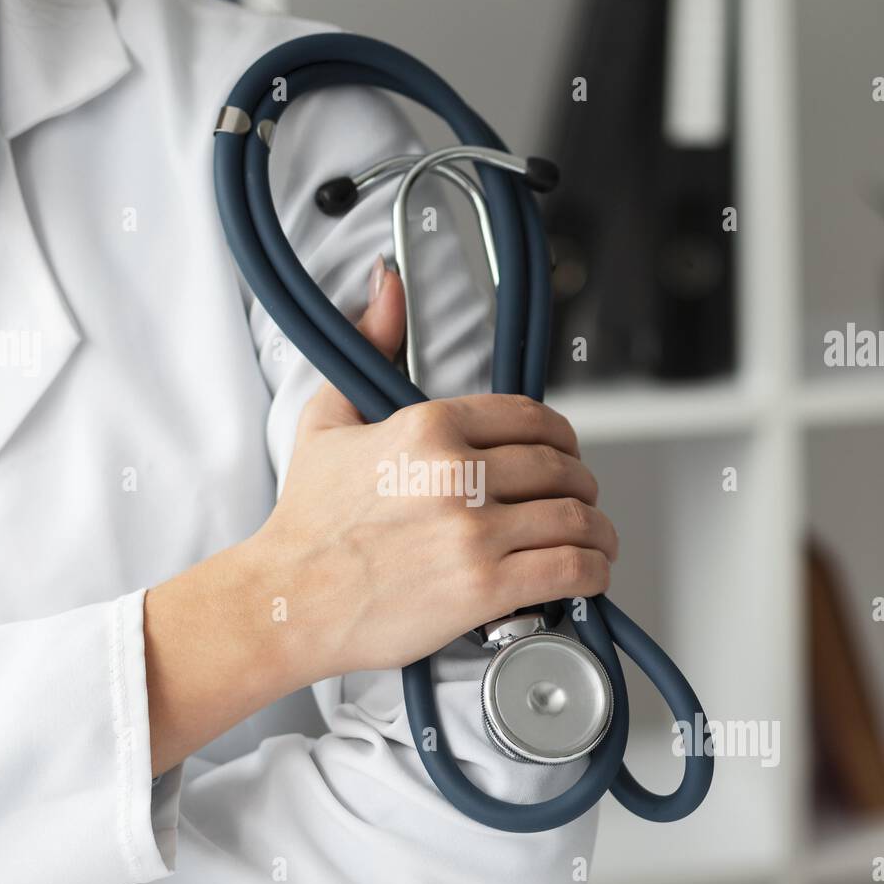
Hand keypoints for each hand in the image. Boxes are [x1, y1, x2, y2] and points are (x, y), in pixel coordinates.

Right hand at [144, 257, 616, 773]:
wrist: (286, 599)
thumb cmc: (306, 523)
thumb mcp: (328, 418)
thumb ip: (369, 345)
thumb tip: (388, 285)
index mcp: (429, 426)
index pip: (531, 418)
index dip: (560, 438)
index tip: (561, 454)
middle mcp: (457, 473)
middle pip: (559, 468)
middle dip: (580, 484)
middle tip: (579, 498)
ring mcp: (474, 532)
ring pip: (574, 517)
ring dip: (596, 529)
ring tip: (594, 539)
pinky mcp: (485, 587)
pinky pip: (569, 568)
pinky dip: (592, 570)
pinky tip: (589, 572)